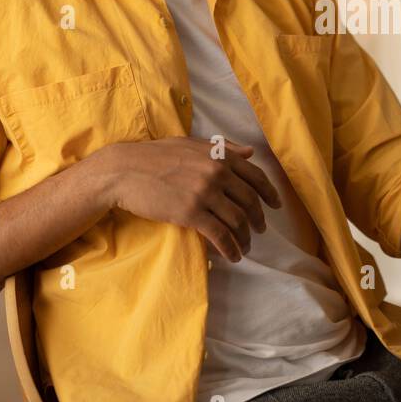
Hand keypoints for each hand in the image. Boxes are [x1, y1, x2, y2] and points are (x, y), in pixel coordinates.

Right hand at [96, 137, 281, 261]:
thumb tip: (250, 152)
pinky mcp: (191, 214)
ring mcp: (205, 193)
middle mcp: (217, 173)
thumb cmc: (155, 156)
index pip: (255, 176)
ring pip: (238, 221)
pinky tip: (232, 256)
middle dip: (259, 219)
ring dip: (245, 238)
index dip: (269, 193)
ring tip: (245, 247)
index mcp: (220, 156)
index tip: (276, 206)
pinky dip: (230, 248)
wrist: (124, 171)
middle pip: (250, 201)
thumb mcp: (191, 144)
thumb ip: (223, 148)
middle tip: (260, 231)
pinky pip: (220, 235)